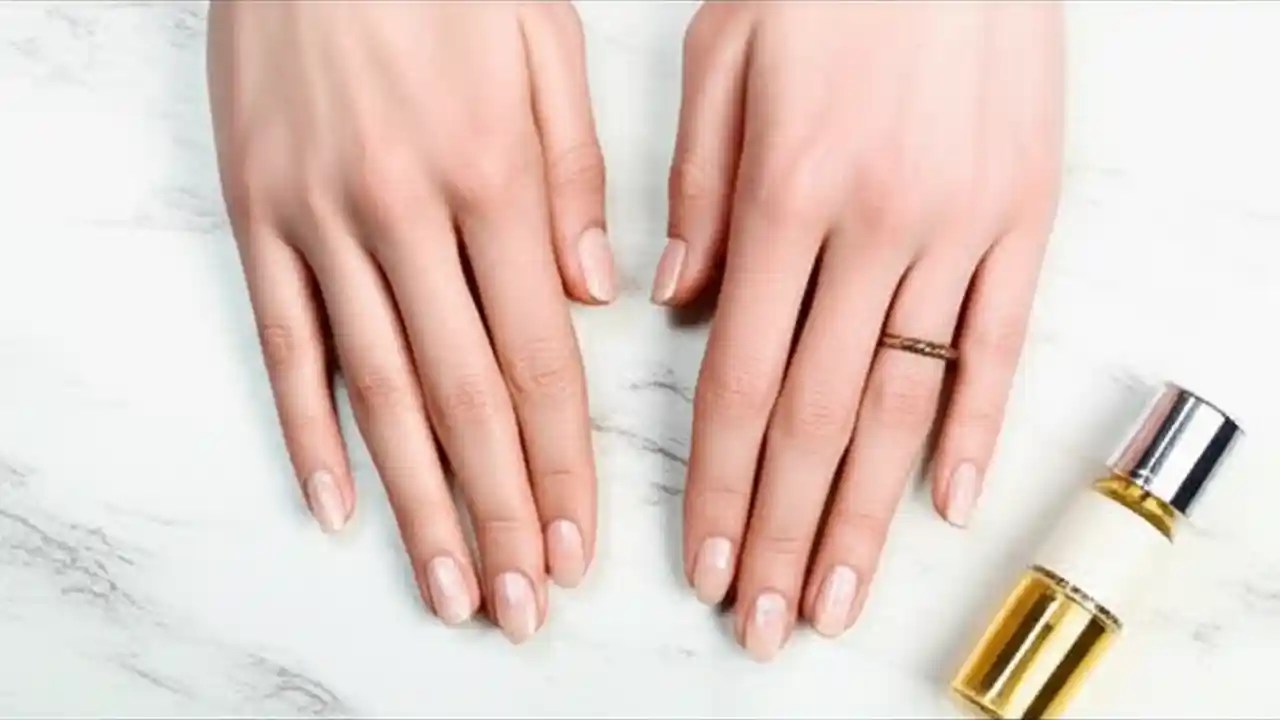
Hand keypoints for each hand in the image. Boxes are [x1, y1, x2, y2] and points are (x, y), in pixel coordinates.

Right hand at [208, 2, 609, 642]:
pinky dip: (307, 431)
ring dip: (416, 502)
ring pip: (378, 391)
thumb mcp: (542, 39)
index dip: (561, 464)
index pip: (539, 357)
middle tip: (524, 605)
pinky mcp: (254, 216)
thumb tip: (597, 292)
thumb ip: (575, 172)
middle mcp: (406, 215)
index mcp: (494, 176)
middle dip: (502, 513)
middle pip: (466, 397)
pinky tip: (336, 507)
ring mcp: (319, 222)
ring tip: (452, 588)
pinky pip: (284, 343)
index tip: (579, 545)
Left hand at [657, 3, 1062, 658]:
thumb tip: (679, 305)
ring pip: (903, 401)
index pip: (739, 378)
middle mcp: (872, 226)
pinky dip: (974, 427)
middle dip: (784, 533)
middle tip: (764, 623)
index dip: (721, 485)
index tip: (706, 563)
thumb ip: (699, 190)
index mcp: (785, 192)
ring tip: (840, 598)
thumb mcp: (724, 52)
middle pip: (817, 416)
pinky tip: (946, 503)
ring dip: (868, 513)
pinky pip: (999, 342)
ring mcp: (959, 227)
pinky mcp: (1026, 215)